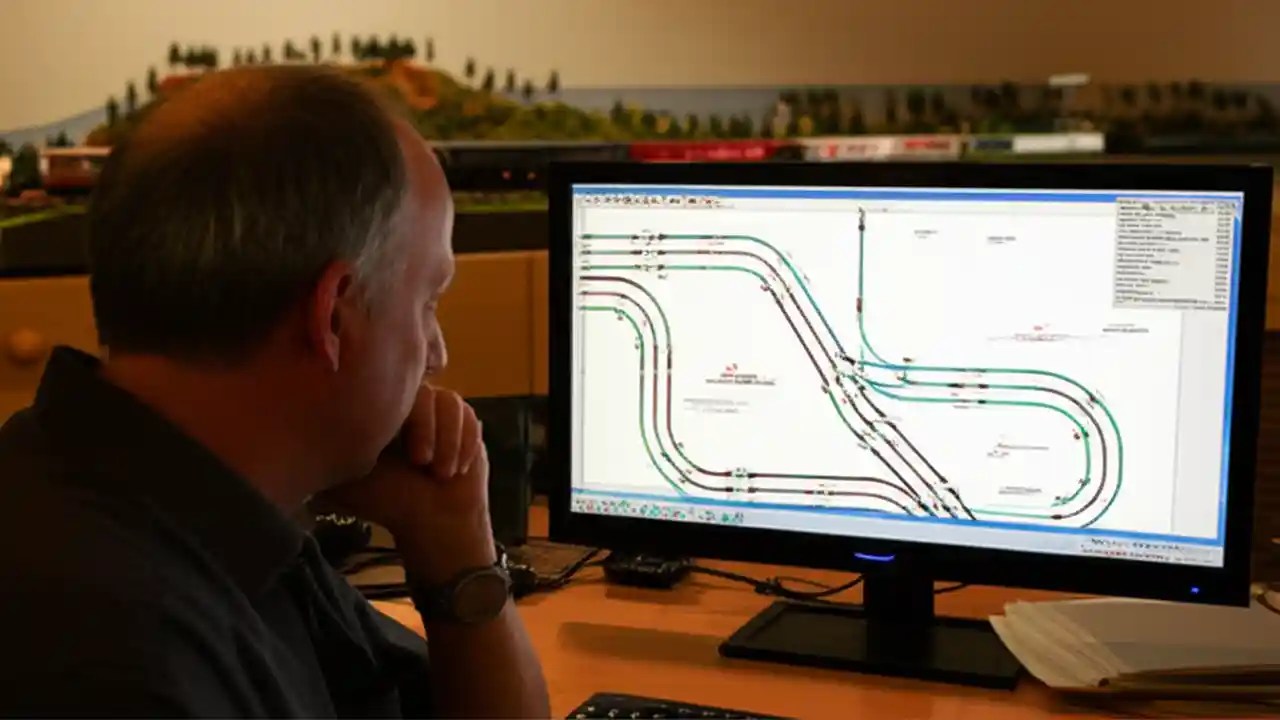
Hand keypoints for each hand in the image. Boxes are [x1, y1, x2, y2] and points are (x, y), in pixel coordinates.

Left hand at [318, 385, 495, 580]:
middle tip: (421, 462)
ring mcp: (439, 411)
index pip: (386, 389)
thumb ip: (325, 458)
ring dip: (447, 439)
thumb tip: (293, 441)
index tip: (397, 449)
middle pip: (420, 391)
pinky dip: (464, 442)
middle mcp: (407, 405)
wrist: (435, 522)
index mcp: (377, 413)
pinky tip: (455, 469)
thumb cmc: (389, 503)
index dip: (396, 414)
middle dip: (425, 428)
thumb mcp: (348, 482)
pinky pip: (469, 415)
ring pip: (448, 401)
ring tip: (440, 473)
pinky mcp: (466, 421)